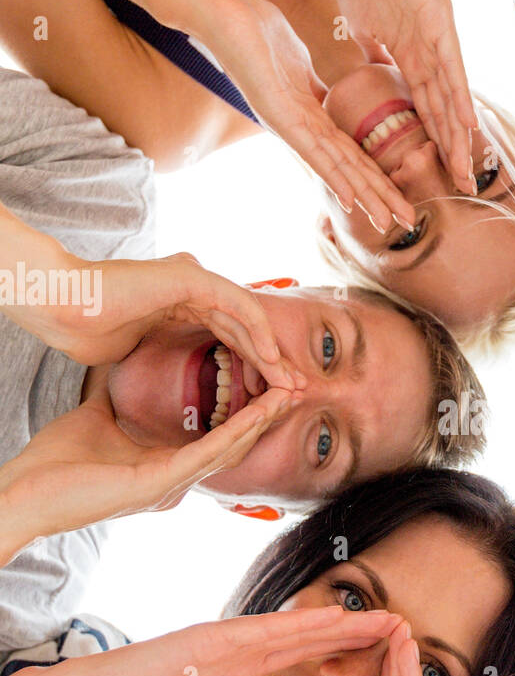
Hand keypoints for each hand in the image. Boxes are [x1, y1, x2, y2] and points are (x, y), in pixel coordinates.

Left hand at [0, 384, 292, 562]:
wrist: (24, 494)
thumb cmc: (52, 466)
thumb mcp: (95, 420)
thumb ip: (114, 401)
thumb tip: (116, 375)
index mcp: (162, 470)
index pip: (214, 439)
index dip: (244, 413)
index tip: (264, 384)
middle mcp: (173, 482)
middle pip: (232, 445)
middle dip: (264, 416)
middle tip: (293, 388)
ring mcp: (168, 487)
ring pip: (228, 450)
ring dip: (260, 422)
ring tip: (286, 396)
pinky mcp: (156, 486)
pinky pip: (204, 456)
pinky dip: (232, 433)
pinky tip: (253, 414)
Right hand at [9, 606, 400, 675]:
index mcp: (237, 670)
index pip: (302, 660)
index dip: (339, 654)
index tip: (378, 655)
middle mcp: (238, 649)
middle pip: (309, 638)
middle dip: (354, 633)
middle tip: (401, 625)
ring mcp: (223, 640)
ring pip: (293, 628)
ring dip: (337, 622)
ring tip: (380, 616)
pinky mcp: (205, 639)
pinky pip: (258, 631)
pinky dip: (294, 625)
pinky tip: (327, 620)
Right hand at [11, 251, 302, 388]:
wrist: (60, 306)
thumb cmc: (83, 330)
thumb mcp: (131, 351)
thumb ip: (155, 355)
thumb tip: (156, 379)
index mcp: (176, 305)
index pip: (226, 337)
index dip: (249, 366)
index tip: (266, 398)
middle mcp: (189, 289)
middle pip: (242, 329)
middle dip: (269, 362)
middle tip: (294, 392)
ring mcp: (192, 280)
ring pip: (246, 318)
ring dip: (271, 351)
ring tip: (290, 382)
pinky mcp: (191, 277)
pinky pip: (237, 305)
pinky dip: (257, 331)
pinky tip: (271, 358)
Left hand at [194, 0, 415, 232]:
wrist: (220, 12)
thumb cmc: (255, 32)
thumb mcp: (297, 66)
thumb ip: (314, 89)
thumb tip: (328, 98)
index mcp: (306, 117)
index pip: (350, 152)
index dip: (377, 175)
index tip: (402, 195)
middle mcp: (298, 129)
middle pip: (349, 168)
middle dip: (379, 195)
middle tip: (408, 222)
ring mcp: (288, 124)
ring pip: (335, 166)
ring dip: (363, 196)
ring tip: (386, 222)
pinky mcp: (277, 114)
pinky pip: (310, 150)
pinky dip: (332, 175)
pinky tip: (348, 198)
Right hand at [331, 0, 477, 193]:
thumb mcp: (363, 24)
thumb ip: (372, 49)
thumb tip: (367, 67)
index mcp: (411, 53)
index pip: (425, 107)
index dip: (433, 140)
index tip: (437, 173)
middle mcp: (430, 50)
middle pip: (444, 110)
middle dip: (453, 150)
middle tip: (465, 188)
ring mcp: (436, 35)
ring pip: (451, 94)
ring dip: (459, 134)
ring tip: (467, 168)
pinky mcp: (439, 18)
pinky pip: (451, 63)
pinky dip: (459, 94)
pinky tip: (468, 124)